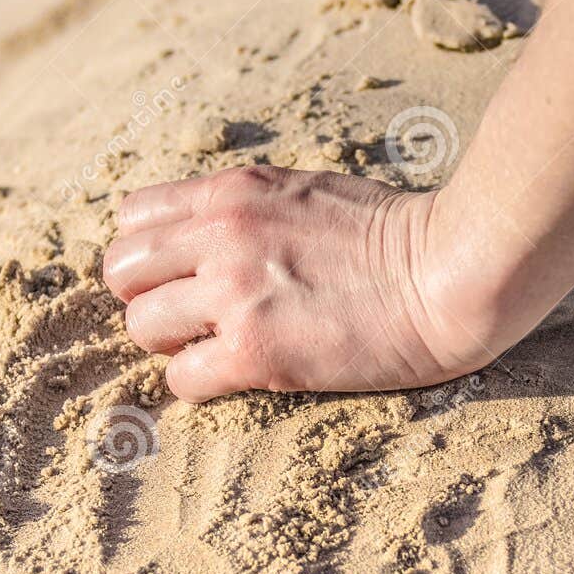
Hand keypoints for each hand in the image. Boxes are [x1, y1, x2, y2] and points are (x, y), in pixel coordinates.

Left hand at [102, 166, 495, 401]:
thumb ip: (247, 208)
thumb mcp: (305, 190)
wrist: (453, 270)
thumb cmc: (395, 233)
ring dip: (171, 343)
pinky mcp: (256, 352)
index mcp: (231, 192)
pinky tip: (239, 376)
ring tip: (216, 347)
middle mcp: (219, 236)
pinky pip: (181, 378)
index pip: (133, 217)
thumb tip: (213, 235)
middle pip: (120, 271)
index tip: (180, 273)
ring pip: (140, 327)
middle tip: (192, 316)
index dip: (150, 253)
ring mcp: (234, 294)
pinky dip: (199, 383)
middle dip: (147, 297)